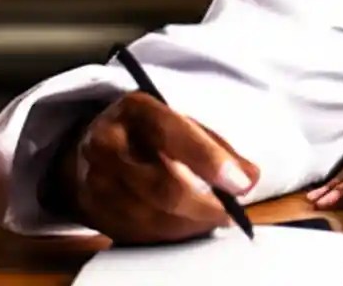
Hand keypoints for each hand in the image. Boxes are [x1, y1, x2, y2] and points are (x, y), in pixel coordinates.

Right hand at [53, 93, 259, 243]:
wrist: (92, 147)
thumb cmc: (150, 133)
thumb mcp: (182, 124)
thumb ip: (218, 148)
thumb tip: (251, 179)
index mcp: (136, 110)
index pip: (173, 133)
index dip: (210, 162)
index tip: (240, 184)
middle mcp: (106, 144)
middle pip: (161, 186)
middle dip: (204, 206)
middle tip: (231, 212)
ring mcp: (93, 181)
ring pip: (151, 216)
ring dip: (191, 224)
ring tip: (215, 218)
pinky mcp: (91, 211)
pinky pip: (138, 232)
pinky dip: (171, 233)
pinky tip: (189, 225)